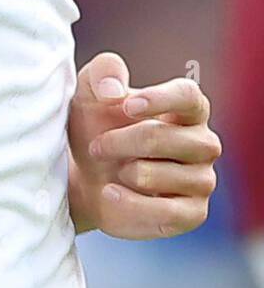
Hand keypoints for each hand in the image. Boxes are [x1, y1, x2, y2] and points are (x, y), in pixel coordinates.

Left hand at [67, 52, 220, 238]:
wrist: (84, 176)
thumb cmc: (96, 126)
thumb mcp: (90, 92)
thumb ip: (103, 73)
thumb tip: (114, 90)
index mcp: (186, 107)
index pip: (189, 96)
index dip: (159, 99)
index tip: (126, 106)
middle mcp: (202, 143)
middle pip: (172, 138)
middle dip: (126, 141)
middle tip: (97, 146)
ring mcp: (202, 180)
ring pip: (172, 176)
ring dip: (130, 171)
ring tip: (112, 169)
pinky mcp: (192, 214)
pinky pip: (169, 212)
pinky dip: (133, 203)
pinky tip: (111, 193)